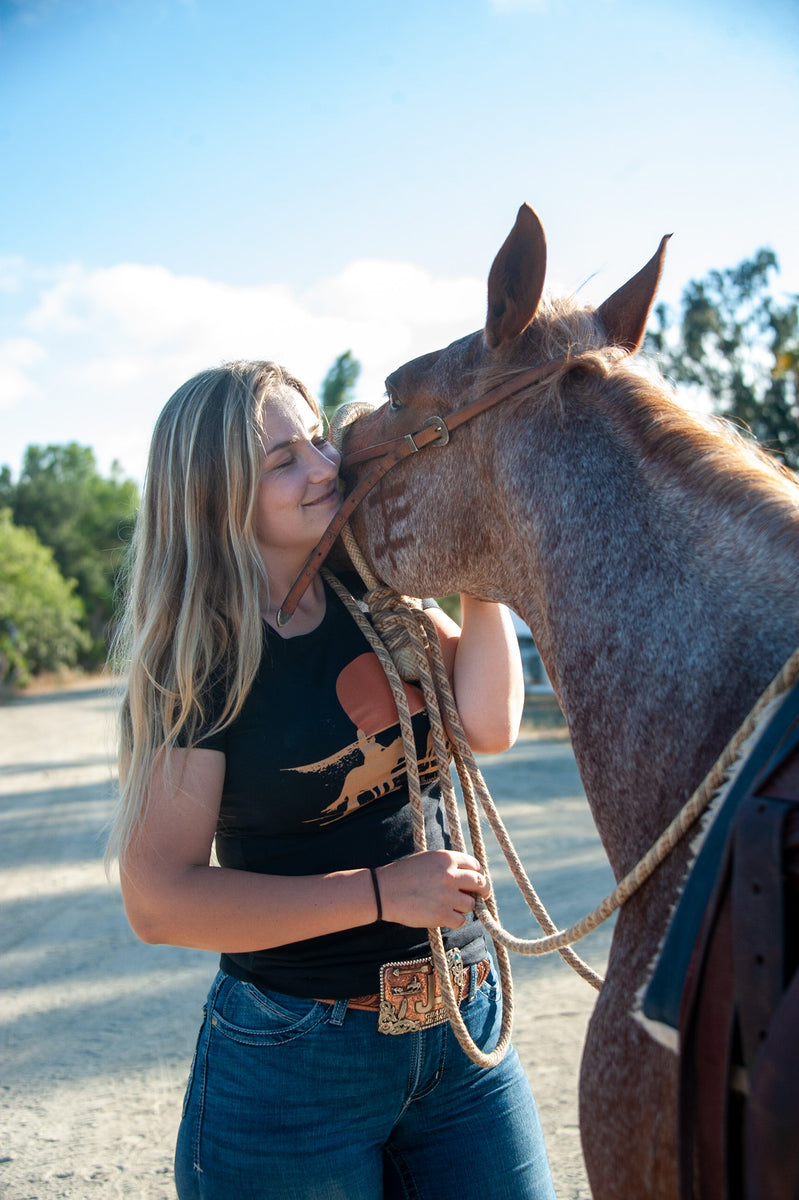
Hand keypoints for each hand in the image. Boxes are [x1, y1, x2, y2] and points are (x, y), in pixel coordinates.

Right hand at [375, 850, 490, 928]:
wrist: (384, 892)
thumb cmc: (404, 874)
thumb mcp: (427, 860)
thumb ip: (448, 865)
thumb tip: (470, 876)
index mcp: (446, 858)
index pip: (475, 865)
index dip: (479, 874)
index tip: (478, 881)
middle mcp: (450, 875)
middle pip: (480, 883)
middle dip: (483, 890)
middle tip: (482, 896)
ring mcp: (447, 896)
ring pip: (470, 904)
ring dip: (464, 906)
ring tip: (450, 905)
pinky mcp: (441, 915)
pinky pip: (460, 920)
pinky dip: (455, 919)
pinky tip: (445, 916)